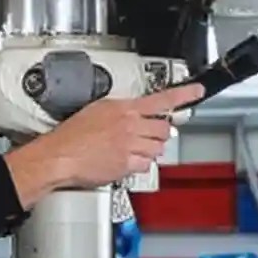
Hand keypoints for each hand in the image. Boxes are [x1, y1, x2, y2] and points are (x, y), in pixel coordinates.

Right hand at [2, 83, 204, 207]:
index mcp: (123, 108)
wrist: (59, 156)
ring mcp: (130, 145)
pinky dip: (139, 164)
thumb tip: (134, 113)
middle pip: (163, 129)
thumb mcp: (96, 110)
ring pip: (157, 148)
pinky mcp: (127, 164)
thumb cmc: (71, 135)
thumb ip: (120, 111)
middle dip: (159, 133)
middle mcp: (130, 125)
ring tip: (131, 149)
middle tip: (147, 136)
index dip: (184, 95)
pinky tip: (125, 161)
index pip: (161, 99)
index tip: (197, 91)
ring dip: (149, 150)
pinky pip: (146, 165)